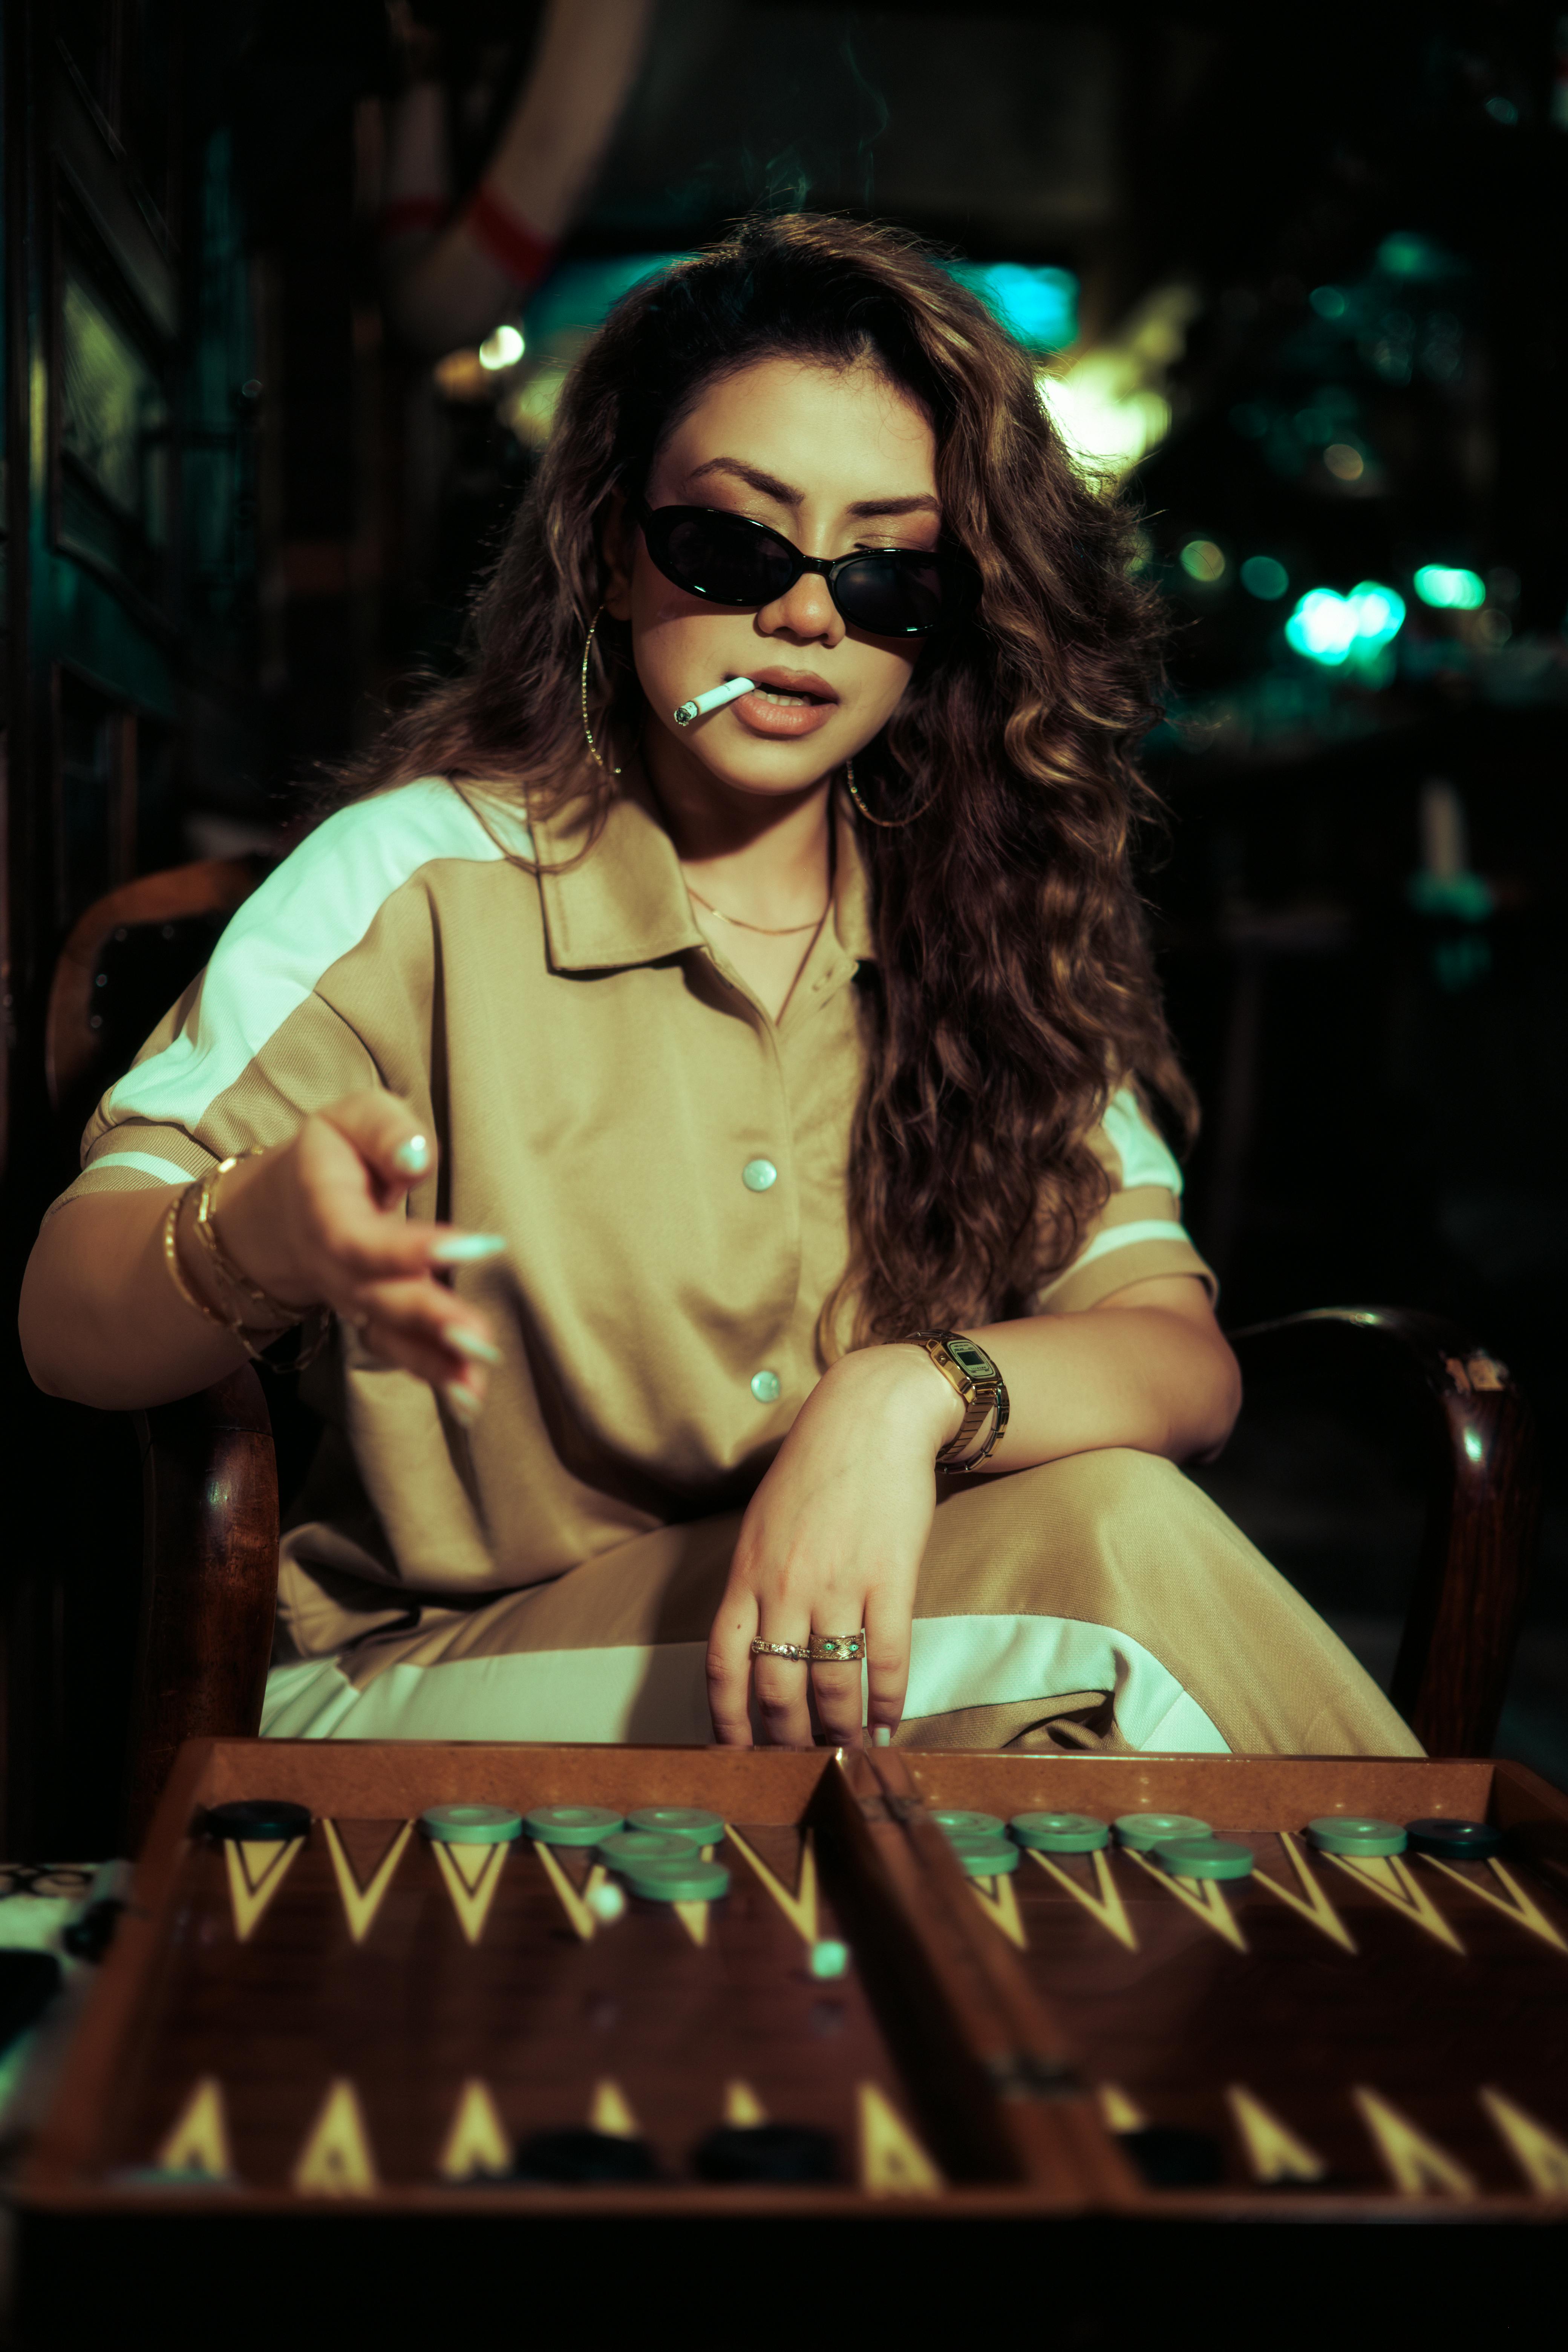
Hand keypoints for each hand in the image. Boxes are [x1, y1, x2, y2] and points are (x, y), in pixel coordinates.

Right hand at [196, 1093, 503, 1422]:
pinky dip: (433, 1376)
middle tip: (480, 1336)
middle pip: (378, 1299)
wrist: (284, 1210)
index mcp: (326, 1212)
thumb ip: (384, 1130)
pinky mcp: (374, 1319)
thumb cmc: (334, 1154)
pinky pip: (398, 1351)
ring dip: (433, 1361)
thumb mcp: (351, 1119)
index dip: (411, 1249)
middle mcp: (335, 1268)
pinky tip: (471, 1398)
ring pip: (388, 1336)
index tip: (476, 1246)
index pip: (363, 1240)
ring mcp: (353, 1301)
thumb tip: (418, 1157)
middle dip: (429, 1318)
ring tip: (476, 1384)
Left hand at [705, 1347, 962, 1747]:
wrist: (870, 1418)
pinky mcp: (890, 1579)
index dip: (726, 1720)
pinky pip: (886, 1659)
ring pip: (833, 1684)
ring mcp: (839, 1585)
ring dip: (839, 1729)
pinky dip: (889, 1701)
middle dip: (786, 1740)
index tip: (735, 1754)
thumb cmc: (813, 1471)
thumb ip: (752, 1584)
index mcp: (747, 1574)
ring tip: (847, 1751)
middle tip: (798, 1764)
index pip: (723, 1665)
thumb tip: (751, 1645)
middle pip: (777, 1688)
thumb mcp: (761, 1524)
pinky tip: (891, 1721)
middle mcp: (785, 1587)